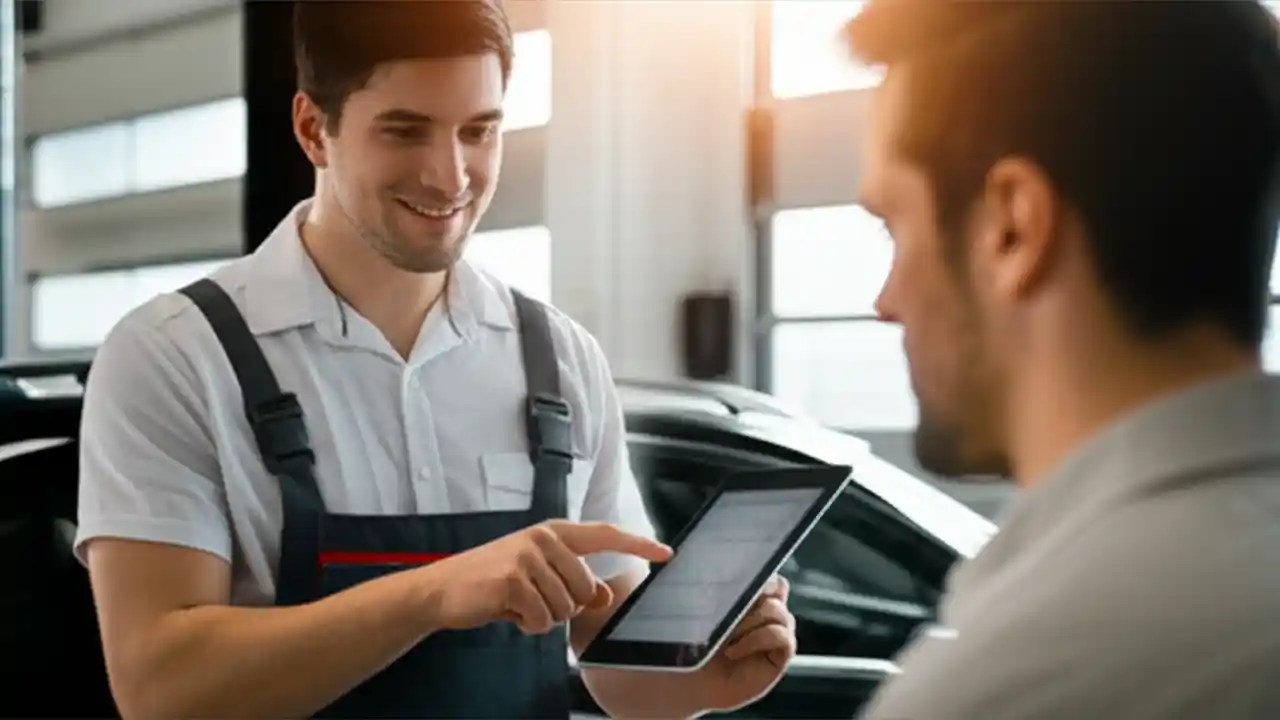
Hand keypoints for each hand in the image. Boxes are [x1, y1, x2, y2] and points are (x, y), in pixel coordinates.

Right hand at [424, 520, 672, 634]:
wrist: (442, 590)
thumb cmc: (493, 583)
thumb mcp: (537, 579)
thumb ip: (573, 583)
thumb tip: (604, 595)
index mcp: (553, 533)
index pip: (605, 535)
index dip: (638, 544)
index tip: (666, 552)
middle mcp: (543, 539)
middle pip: (587, 589)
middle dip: (566, 607)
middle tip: (534, 600)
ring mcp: (527, 557)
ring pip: (566, 608)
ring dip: (543, 617)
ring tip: (517, 604)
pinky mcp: (513, 580)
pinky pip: (542, 619)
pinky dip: (528, 625)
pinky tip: (508, 612)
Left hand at [698, 574, 796, 712]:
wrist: (692, 679)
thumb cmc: (694, 642)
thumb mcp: (702, 608)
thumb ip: (717, 588)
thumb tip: (717, 570)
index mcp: (752, 593)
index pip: (766, 571)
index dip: (757, 572)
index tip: (736, 580)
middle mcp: (768, 609)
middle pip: (778, 586)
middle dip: (755, 594)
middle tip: (730, 608)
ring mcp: (778, 629)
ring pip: (776, 610)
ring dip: (749, 621)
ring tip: (726, 637)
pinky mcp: (782, 652)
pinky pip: (780, 634)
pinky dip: (756, 639)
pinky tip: (734, 650)